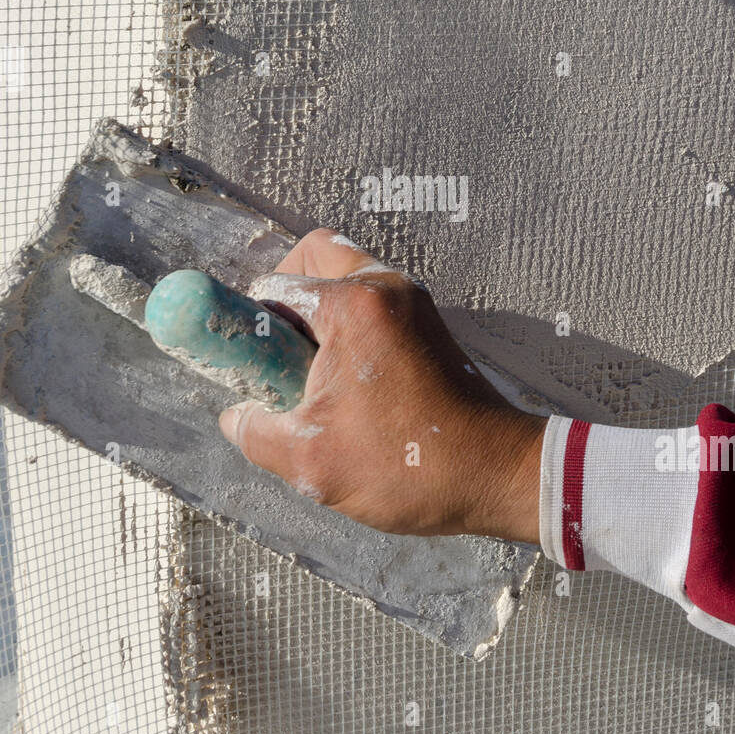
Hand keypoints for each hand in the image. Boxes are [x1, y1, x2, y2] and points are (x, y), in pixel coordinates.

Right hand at [219, 228, 544, 541]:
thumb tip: (236, 417)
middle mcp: (387, 288)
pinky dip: (346, 332)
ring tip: (307, 380)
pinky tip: (342, 390)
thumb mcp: (310, 462)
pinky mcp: (428, 326)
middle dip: (281, 299)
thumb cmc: (410, 466)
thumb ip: (256, 433)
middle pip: (314, 258)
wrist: (498, 475)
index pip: (275, 287)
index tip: (242, 364)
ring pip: (344, 282)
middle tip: (274, 356)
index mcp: (355, 305)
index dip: (247, 325)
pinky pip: (370, 307)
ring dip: (316, 318)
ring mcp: (413, 303)